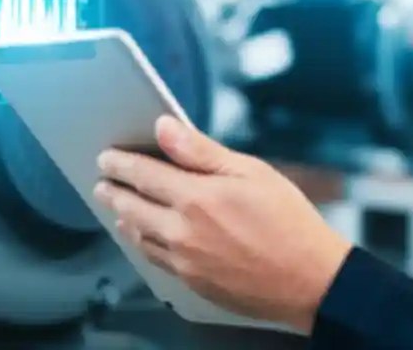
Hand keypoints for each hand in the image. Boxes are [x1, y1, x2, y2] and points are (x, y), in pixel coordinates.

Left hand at [94, 116, 352, 333]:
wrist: (310, 281)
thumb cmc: (288, 221)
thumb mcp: (251, 172)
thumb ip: (201, 151)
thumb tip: (164, 128)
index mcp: (196, 197)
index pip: (143, 174)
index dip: (121, 163)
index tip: (107, 156)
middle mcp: (182, 231)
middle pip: (131, 207)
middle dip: (113, 191)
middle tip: (102, 181)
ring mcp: (184, 261)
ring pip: (138, 236)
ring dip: (123, 218)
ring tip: (116, 206)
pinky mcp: (192, 282)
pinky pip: (154, 259)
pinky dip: (141, 243)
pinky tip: (143, 236)